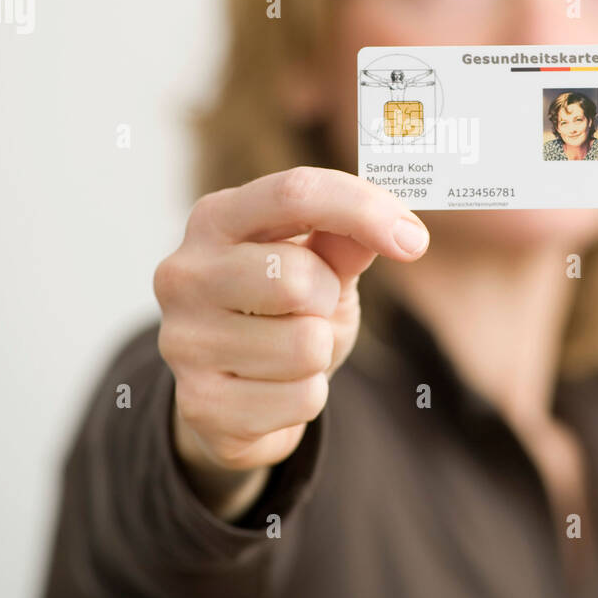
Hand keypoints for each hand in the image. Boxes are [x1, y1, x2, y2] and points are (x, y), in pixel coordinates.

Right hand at [153, 167, 428, 479]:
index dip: (364, 210)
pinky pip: (301, 398)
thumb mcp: (318, 264)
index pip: (295, 193)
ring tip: (288, 352)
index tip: (413, 240)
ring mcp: (183, 341)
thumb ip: (347, 238)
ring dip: (318, 353)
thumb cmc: (282, 312)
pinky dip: (308, 396)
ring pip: (305, 346)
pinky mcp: (199, 404)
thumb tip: (401, 231)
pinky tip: (275, 390)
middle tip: (311, 309)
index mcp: (214, 219)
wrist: (234, 395)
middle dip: (326, 299)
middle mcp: (184, 273)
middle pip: (298, 278)